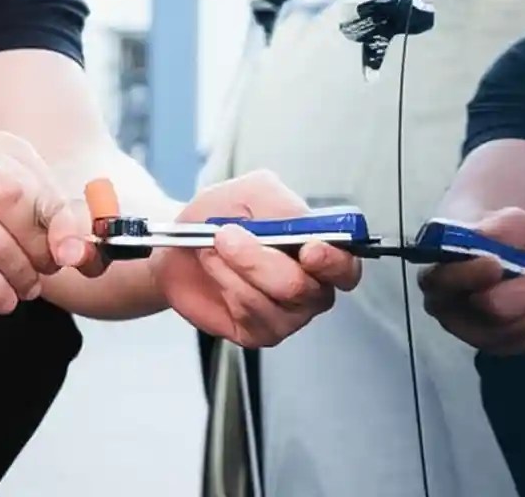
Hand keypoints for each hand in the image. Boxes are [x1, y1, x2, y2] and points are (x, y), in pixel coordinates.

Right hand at [0, 132, 97, 314]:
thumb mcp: (7, 217)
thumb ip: (49, 228)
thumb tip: (86, 252)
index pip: (41, 185)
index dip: (64, 225)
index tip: (73, 256)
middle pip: (18, 201)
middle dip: (40, 244)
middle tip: (44, 271)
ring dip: (19, 271)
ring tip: (24, 289)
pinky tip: (3, 301)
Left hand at [148, 170, 361, 348]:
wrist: (178, 242)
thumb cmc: (219, 217)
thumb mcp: (251, 192)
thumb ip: (281, 204)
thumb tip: (302, 220)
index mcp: (319, 251)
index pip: (346, 267)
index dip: (333, 262)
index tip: (309, 249)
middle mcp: (310, 288)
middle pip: (304, 289)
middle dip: (260, 260)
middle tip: (228, 235)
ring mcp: (286, 314)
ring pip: (270, 302)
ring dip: (234, 269)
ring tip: (214, 247)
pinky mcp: (258, 332)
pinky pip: (248, 316)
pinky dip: (225, 285)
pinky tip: (215, 269)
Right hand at [418, 207, 524, 355]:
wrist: (508, 250)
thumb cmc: (498, 233)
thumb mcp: (501, 219)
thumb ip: (496, 231)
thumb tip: (492, 250)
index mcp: (435, 275)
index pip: (444, 282)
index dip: (471, 274)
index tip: (496, 262)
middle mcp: (445, 309)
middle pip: (489, 310)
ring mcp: (471, 333)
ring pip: (515, 328)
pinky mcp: (497, 346)